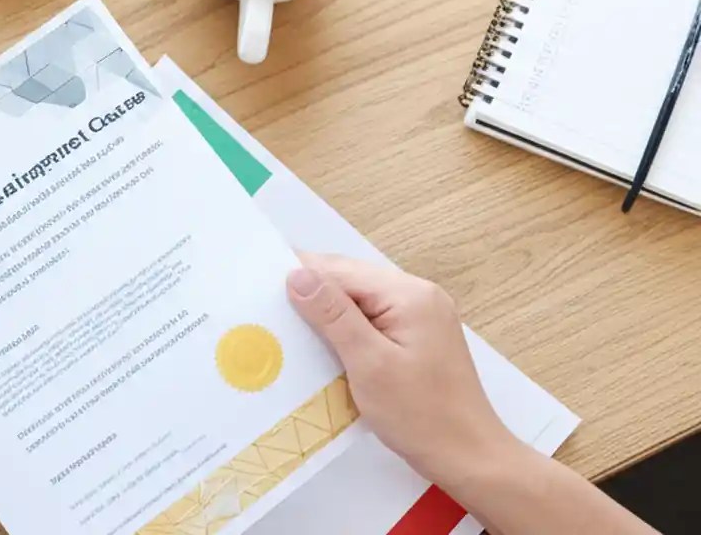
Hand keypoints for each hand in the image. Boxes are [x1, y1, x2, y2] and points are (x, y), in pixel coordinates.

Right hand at [285, 254, 519, 487]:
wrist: (468, 456)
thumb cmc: (422, 415)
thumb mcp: (369, 364)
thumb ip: (333, 315)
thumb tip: (298, 274)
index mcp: (409, 294)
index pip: (342, 270)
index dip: (301, 274)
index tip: (259, 283)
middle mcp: (418, 296)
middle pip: (351, 281)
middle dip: (311, 292)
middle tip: (266, 307)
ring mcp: (421, 316)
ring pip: (359, 301)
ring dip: (326, 312)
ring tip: (286, 326)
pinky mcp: (417, 337)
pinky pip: (372, 319)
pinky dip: (345, 329)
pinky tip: (322, 344)